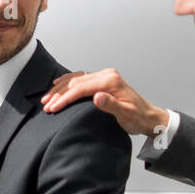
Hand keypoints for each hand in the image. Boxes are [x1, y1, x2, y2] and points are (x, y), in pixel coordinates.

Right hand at [41, 68, 169, 137]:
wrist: (147, 116)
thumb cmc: (138, 117)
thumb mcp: (126, 114)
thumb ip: (111, 105)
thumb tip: (97, 97)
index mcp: (110, 81)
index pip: (81, 88)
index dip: (65, 98)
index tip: (53, 108)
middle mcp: (106, 75)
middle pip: (76, 82)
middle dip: (59, 95)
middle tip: (46, 106)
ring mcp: (104, 76)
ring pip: (76, 80)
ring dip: (60, 89)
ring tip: (47, 99)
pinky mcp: (102, 81)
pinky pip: (81, 79)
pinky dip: (68, 82)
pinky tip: (58, 85)